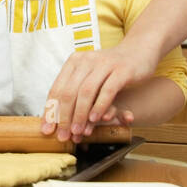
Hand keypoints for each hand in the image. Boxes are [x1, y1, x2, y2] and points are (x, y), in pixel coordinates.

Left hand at [41, 44, 156, 142]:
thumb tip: (58, 118)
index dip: (50, 111)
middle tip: (63, 136)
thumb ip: (76, 91)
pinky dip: (99, 106)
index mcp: (74, 61)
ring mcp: (104, 64)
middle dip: (64, 117)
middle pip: (69, 92)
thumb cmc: (111, 68)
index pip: (57, 89)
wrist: (139, 51)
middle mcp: (87, 60)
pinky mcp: (122, 70)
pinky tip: (96, 119)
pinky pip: (107, 90)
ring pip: (86, 92)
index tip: (47, 130)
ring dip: (80, 115)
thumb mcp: (90, 74)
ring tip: (77, 132)